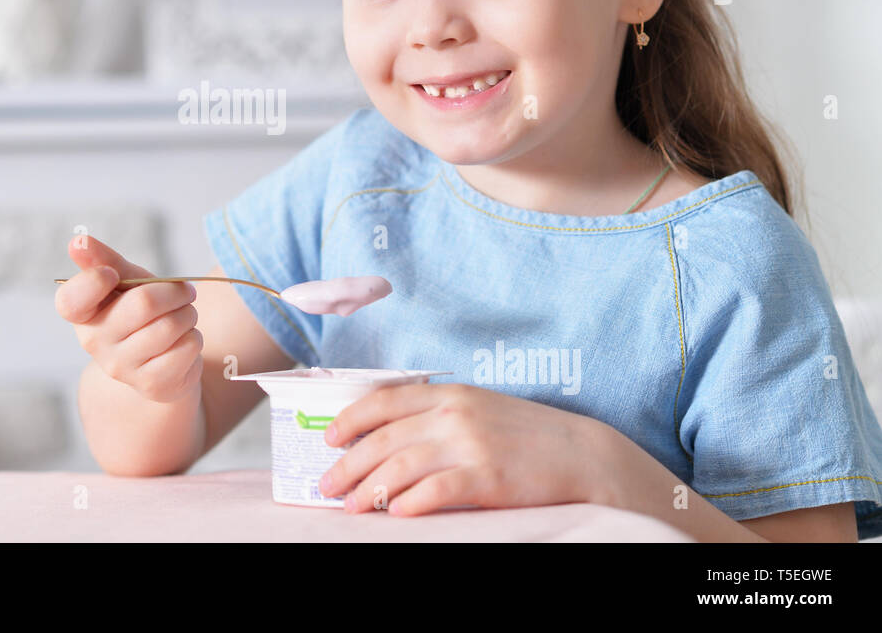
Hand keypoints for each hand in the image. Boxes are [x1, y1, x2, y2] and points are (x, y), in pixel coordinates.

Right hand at [54, 235, 203, 403]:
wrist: (160, 359)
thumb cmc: (139, 311)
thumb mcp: (124, 280)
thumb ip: (103, 260)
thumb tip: (78, 241)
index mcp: (80, 313)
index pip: (71, 300)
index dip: (94, 281)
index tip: (111, 274)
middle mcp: (93, 342)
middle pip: (144, 303)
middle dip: (174, 292)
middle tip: (182, 292)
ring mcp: (121, 367)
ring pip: (171, 325)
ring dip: (188, 314)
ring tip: (183, 317)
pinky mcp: (151, 384)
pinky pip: (187, 347)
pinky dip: (194, 338)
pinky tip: (183, 342)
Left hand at [317, 382, 604, 514]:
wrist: (581, 453)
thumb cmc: (526, 435)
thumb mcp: (478, 409)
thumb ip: (437, 416)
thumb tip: (388, 439)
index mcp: (449, 394)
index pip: (385, 400)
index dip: (350, 418)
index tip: (327, 438)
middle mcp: (454, 415)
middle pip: (384, 439)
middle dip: (348, 464)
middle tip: (326, 485)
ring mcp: (470, 445)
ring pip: (401, 467)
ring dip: (368, 490)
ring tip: (350, 507)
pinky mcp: (487, 477)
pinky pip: (436, 491)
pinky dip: (410, 503)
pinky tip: (395, 513)